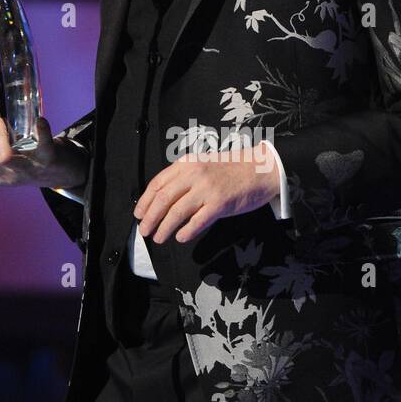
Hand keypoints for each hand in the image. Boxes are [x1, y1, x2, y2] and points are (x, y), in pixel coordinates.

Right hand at [0, 109, 88, 189]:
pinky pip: (43, 144)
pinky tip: (39, 120)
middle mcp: (10, 176)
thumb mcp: (6, 159)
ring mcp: (28, 170)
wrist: (62, 173)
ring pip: (5, 156)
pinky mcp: (48, 159)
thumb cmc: (29, 161)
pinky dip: (42, 130)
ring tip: (0, 118)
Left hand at [133, 142, 279, 244]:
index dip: (145, 201)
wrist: (261, 169)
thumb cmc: (233, 169)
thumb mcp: (204, 164)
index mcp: (187, 164)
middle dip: (150, 217)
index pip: (157, 183)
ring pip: (176, 212)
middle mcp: (194, 174)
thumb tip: (163, 198)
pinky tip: (181, 238)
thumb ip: (185, 177)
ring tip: (158, 238)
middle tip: (144, 231)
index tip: (139, 214)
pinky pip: (197, 221)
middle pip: (163, 199)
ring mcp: (207, 189)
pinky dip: (186, 232)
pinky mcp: (220, 204)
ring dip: (164, 228)